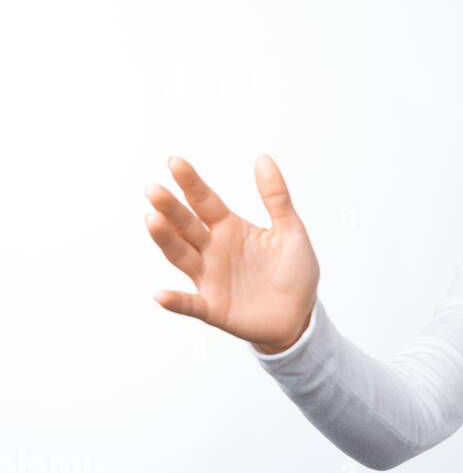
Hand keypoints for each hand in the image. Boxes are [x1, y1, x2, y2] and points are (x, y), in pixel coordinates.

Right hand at [145, 154, 320, 353]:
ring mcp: (210, 278)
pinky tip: (161, 295)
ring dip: (165, 240)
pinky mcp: (213, 307)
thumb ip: (276, 197)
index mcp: (230, 228)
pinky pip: (190, 304)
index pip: (205, 201)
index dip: (191, 183)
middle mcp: (213, 249)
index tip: (175, 162)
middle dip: (170, 208)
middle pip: (186, 225)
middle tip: (154, 189)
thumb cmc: (295, 271)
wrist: (300, 315)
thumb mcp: (290, 230)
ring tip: (152, 220)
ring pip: (181, 256)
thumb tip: (263, 158)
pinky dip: (175, 301)